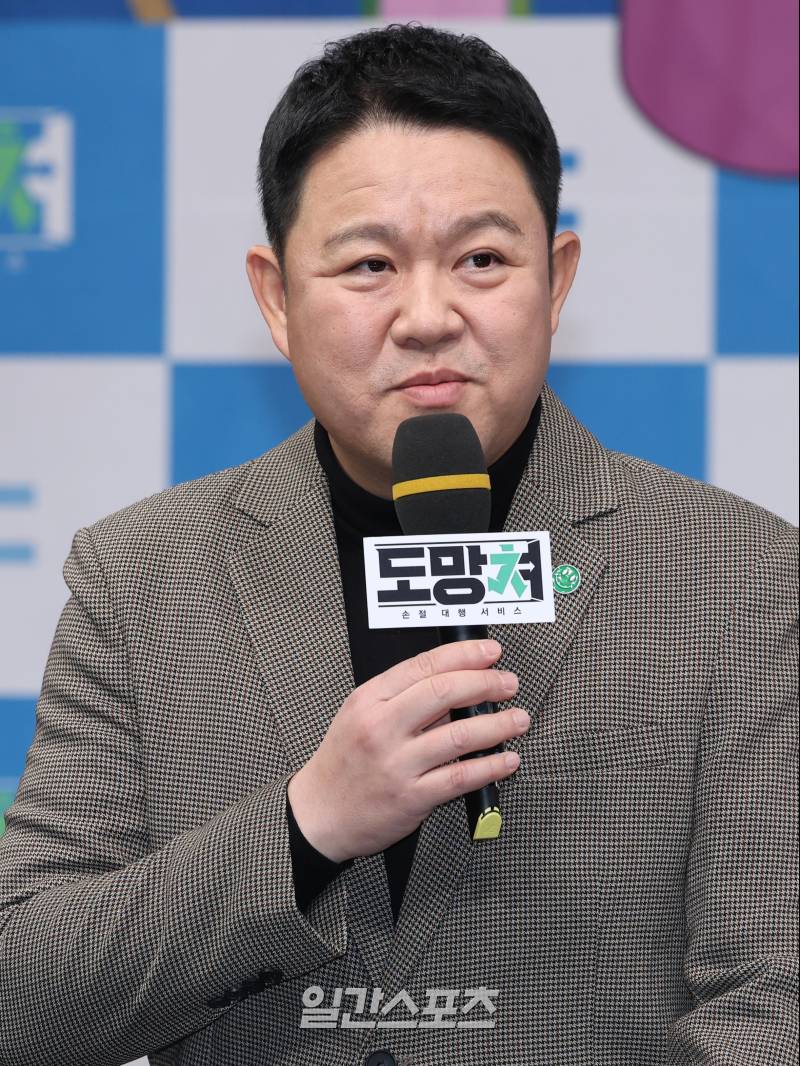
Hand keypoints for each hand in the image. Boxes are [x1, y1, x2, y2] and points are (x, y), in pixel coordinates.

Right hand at [287, 639, 528, 861]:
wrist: (319, 813)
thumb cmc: (344, 762)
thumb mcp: (360, 716)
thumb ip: (402, 698)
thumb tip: (458, 684)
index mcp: (369, 700)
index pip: (423, 666)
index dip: (464, 656)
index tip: (490, 653)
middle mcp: (382, 727)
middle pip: (444, 692)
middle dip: (486, 683)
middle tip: (508, 683)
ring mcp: (397, 763)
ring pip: (460, 735)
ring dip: (498, 724)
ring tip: (518, 719)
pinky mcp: (412, 797)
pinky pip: (461, 777)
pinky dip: (491, 766)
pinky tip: (507, 760)